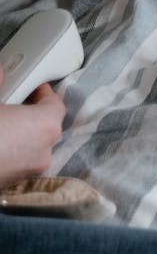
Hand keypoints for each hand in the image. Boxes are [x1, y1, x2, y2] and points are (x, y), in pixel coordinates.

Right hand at [0, 65, 65, 185]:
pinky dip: (12, 147)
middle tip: (15, 100)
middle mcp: (45, 150)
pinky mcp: (15, 181)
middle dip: (32, 111)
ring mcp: (31, 169)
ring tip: (2, 120)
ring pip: (33, 143)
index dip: (44, 92)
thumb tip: (1, 72)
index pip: (55, 104)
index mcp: (45, 126)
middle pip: (46, 125)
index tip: (33, 85)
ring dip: (21, 131)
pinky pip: (20, 158)